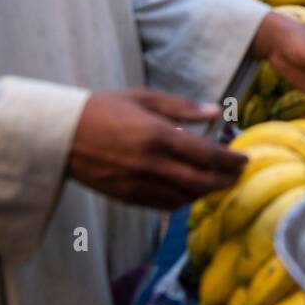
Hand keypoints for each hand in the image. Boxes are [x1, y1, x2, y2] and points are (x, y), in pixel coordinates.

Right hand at [68, 90, 245, 209]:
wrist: (60, 135)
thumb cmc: (103, 108)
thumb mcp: (143, 98)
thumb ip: (182, 107)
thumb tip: (215, 110)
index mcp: (156, 135)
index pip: (206, 154)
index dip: (230, 160)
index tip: (244, 159)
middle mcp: (150, 163)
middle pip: (201, 182)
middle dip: (225, 181)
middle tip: (239, 175)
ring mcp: (138, 184)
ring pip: (185, 197)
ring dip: (206, 193)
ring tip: (219, 183)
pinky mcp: (127, 197)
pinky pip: (164, 205)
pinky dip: (184, 200)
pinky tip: (192, 191)